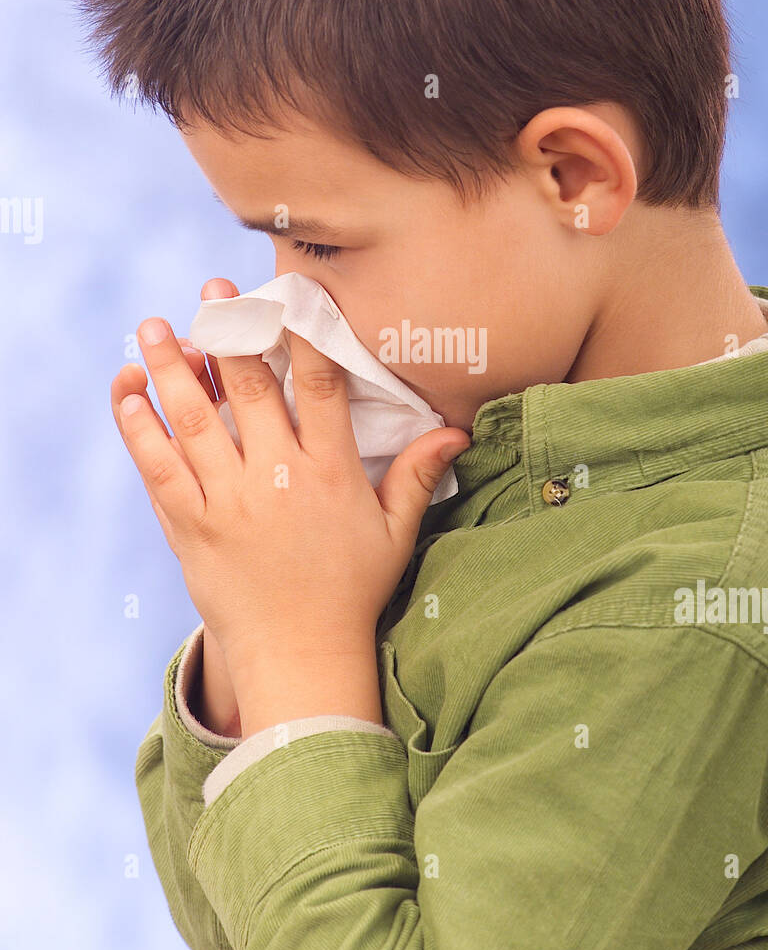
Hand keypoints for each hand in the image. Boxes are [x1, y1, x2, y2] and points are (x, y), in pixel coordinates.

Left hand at [110, 286, 470, 685]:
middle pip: (248, 391)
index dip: (301, 335)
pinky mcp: (192, 528)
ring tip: (155, 324)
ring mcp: (230, 503)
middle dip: (229, 333)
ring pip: (194, 421)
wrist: (300, 657)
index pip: (317, 387)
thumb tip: (457, 430)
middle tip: (212, 291)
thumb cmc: (351, 593)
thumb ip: (417, 476)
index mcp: (331, 473)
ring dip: (171, 368)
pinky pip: (160, 469)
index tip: (286, 295)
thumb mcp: (394, 534)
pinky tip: (128, 391)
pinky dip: (140, 428)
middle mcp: (278, 480)